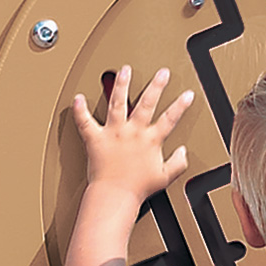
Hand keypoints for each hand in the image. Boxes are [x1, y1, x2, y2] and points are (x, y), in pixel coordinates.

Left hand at [72, 65, 191, 206]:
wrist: (115, 196)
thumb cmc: (137, 189)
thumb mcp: (165, 178)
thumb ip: (177, 163)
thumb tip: (183, 153)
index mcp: (150, 141)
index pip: (170, 118)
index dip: (181, 105)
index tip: (187, 94)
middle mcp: (132, 132)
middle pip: (146, 102)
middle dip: (156, 85)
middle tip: (162, 72)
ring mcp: (113, 133)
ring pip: (117, 102)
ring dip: (121, 84)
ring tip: (124, 70)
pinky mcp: (95, 139)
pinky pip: (85, 121)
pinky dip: (79, 110)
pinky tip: (78, 98)